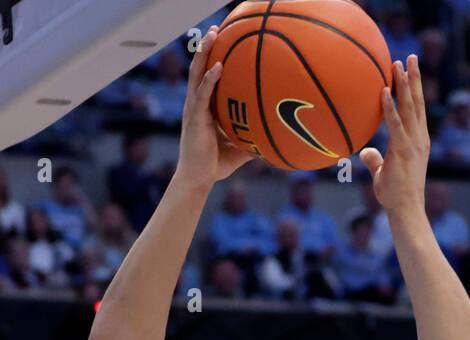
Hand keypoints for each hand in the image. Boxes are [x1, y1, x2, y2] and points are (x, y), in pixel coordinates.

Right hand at [175, 26, 254, 188]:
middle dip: (207, 48)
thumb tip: (275, 137)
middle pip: (199, 69)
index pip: (206, 78)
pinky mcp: (195, 118)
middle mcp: (196, 104)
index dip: (212, 59)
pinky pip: (202, 94)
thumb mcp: (239, 148)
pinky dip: (210, 79)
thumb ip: (252, 138)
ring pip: (197, 74)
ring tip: (213, 35)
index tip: (223, 42)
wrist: (198, 179)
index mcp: (204, 109)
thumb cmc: (215, 165)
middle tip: (217, 29)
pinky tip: (219, 66)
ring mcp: (194, 109)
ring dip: (205, 53)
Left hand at [360, 54, 428, 214]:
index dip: (415, 89)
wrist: (406, 210)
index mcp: (418, 141)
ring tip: (399, 64)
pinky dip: (389, 106)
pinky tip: (383, 90)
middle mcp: (419, 138)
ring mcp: (413, 143)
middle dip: (414, 78)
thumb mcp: (384, 173)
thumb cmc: (395, 195)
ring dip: (404, 84)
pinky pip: (395, 123)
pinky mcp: (403, 150)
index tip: (411, 70)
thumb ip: (376, 160)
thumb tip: (365, 152)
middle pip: (417, 102)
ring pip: (410, 107)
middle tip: (410, 57)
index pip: (417, 109)